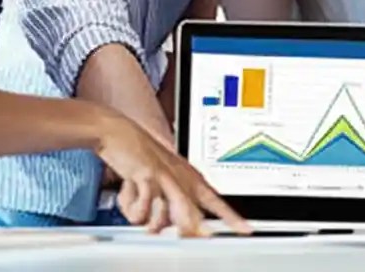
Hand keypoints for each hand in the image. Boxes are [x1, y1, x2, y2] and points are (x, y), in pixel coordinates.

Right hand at [94, 112, 249, 236]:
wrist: (118, 131)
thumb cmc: (139, 154)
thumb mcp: (160, 178)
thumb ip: (169, 202)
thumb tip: (171, 225)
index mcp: (189, 177)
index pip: (216, 202)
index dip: (231, 218)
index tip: (246, 230)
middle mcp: (182, 177)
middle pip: (192, 216)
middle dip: (186, 230)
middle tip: (177, 233)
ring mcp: (166, 176)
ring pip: (168, 216)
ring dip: (150, 220)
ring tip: (140, 208)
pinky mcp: (148, 175)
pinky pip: (143, 210)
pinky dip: (132, 209)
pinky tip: (128, 193)